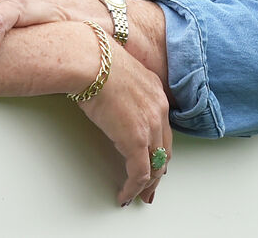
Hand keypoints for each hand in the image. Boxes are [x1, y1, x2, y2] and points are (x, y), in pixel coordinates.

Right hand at [76, 46, 173, 206]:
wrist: (93, 62)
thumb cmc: (97, 62)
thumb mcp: (119, 74)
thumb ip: (123, 90)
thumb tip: (111, 100)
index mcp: (156, 92)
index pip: (163, 128)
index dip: (159, 147)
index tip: (154, 160)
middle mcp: (159, 109)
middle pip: (164, 149)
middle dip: (159, 170)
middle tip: (151, 186)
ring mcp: (150, 126)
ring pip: (156, 164)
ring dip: (148, 183)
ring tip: (139, 196)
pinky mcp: (136, 140)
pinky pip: (139, 173)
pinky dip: (133, 188)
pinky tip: (126, 195)